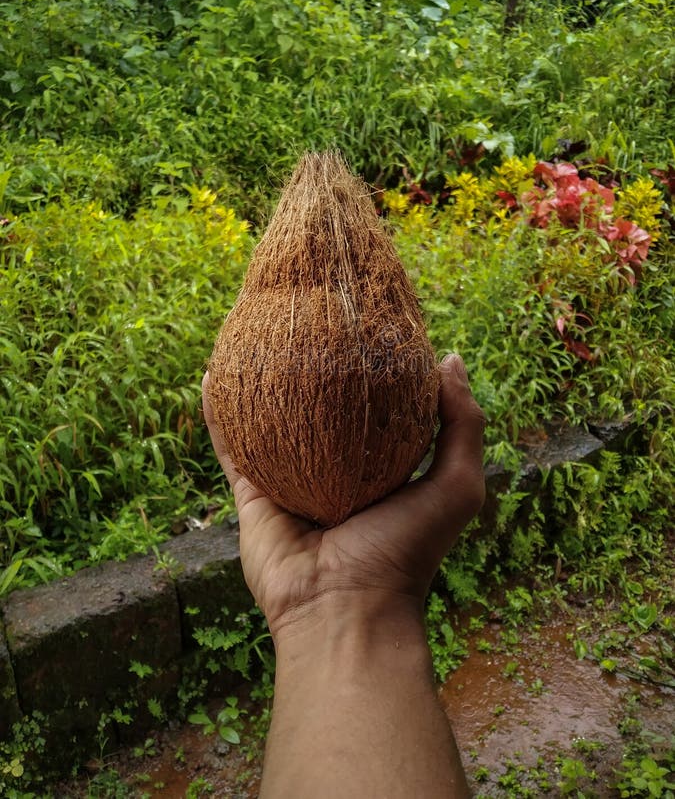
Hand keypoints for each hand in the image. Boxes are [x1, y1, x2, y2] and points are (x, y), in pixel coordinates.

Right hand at [202, 353, 484, 639]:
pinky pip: (231, 447)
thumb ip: (463, 424)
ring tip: (251, 337)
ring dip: (258, 383)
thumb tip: (452, 359)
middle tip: (304, 319)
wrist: (347, 613)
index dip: (372, 367)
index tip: (366, 325)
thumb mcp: (457, 486)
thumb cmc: (406, 552)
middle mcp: (334, 470)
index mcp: (381, 468)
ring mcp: (291, 482)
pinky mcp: (253, 497)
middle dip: (310, 368)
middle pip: (319, 408)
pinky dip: (217, 413)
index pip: (377, 406)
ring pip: (269, 421)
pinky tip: (211, 374)